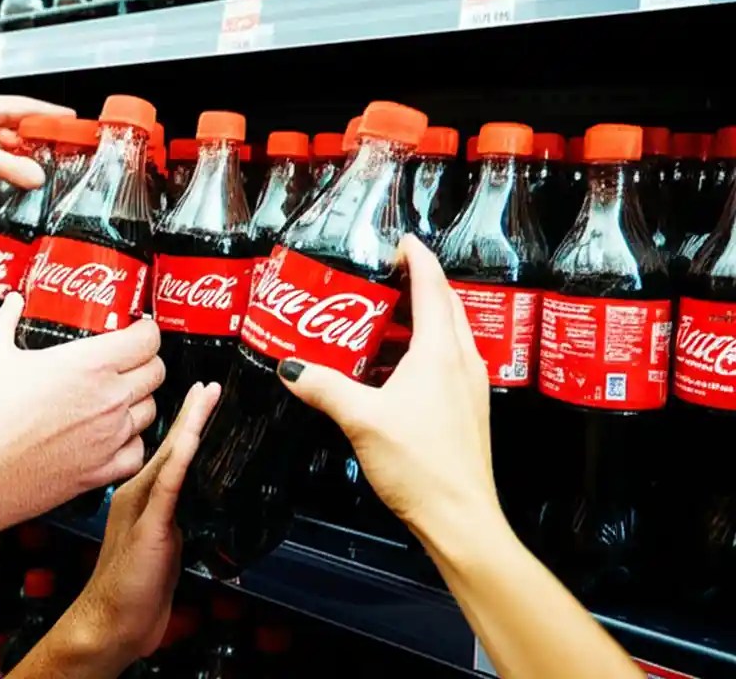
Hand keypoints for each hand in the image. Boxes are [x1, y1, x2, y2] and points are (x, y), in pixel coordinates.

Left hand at [0, 93, 75, 195]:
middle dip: (35, 140)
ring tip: (37, 171)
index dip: (48, 113)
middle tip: (58, 152)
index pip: (24, 106)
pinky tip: (8, 180)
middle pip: (14, 127)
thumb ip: (10, 168)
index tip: (69, 119)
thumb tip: (38, 176)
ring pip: (0, 146)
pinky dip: (0, 168)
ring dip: (16, 158)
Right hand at [0, 293, 163, 532]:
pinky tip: (111, 435)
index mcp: (87, 365)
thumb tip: (12, 303)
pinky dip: (130, 442)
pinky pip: (136, 453)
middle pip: (157, 372)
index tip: (136, 329)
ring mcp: (107, 440)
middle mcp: (107, 401)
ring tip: (117, 395)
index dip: (145, 330)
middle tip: (126, 358)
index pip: (147, 339)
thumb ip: (6, 323)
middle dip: (146, 361)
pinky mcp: (99, 473)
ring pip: (150, 412)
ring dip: (139, 400)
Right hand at [63, 383, 220, 666]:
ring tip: (206, 397)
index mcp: (142, 495)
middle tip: (210, 384)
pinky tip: (193, 438)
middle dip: (192, 413)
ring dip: (190, 425)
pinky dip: (182, 459)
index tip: (204, 396)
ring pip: (171, 458)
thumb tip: (201, 503)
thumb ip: (177, 519)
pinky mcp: (150, 526)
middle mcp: (139, 494)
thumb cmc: (133, 590)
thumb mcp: (163, 544)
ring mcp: (142, 507)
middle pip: (171, 445)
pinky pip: (169, 485)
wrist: (108, 623)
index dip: (189, 422)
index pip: (172, 451)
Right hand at [276, 235, 498, 538]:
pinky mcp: (465, 410)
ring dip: (418, 319)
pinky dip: (420, 351)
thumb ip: (325, 387)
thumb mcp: (362, 420)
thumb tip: (290, 367)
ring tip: (379, 319)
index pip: (433, 286)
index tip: (400, 241)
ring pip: (446, 335)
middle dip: (417, 284)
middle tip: (381, 276)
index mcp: (440, 352)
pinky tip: (391, 369)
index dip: (417, 257)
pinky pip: (445, 363)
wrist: (460, 518)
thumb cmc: (420, 465)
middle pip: (444, 305)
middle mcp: (462, 361)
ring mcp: (469, 387)